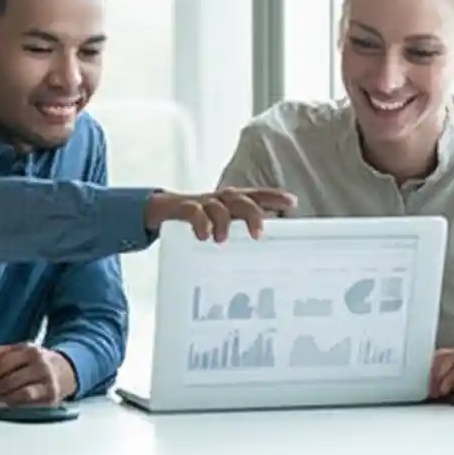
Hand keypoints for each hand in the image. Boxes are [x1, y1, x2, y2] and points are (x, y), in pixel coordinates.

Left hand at [0, 343, 75, 405]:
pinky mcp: (51, 395)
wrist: (68, 370)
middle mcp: (39, 362)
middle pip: (6, 376)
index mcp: (29, 349)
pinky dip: (12, 403)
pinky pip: (27, 400)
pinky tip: (4, 404)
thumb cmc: (38, 363)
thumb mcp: (17, 352)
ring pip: (16, 389)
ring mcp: (46, 379)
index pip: (0, 360)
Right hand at [144, 187, 296, 241]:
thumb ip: (239, 235)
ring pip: (218, 205)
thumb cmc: (200, 220)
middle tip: (258, 234)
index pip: (257, 196)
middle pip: (241, 199)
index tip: (292, 203)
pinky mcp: (184, 207)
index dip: (274, 197)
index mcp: (233, 203)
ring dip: (222, 221)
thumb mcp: (221, 225)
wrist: (162, 210)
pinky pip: (194, 211)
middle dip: (252, 214)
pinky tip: (203, 236)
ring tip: (221, 239)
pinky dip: (200, 222)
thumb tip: (263, 258)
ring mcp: (203, 202)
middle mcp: (221, 199)